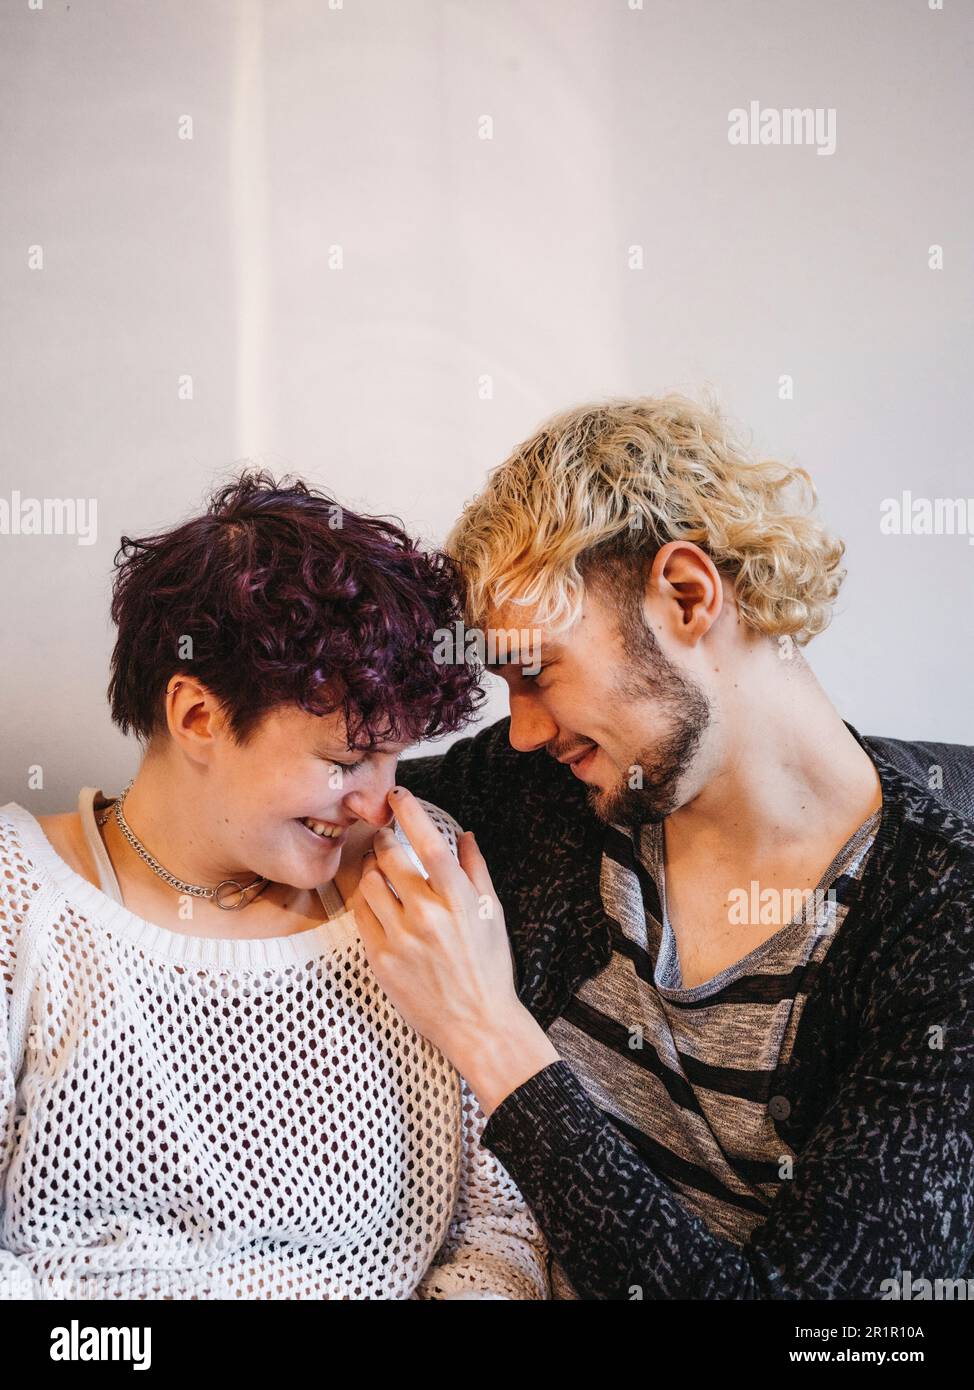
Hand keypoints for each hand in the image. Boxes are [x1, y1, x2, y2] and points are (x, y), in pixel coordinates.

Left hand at [349, 786, 559, 1114]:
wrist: (478, 1024)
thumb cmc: (490, 968)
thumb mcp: (492, 914)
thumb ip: (475, 870)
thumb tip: (464, 834)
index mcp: (458, 902)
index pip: (429, 843)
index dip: (411, 813)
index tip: (399, 796)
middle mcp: (427, 917)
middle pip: (389, 859)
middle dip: (383, 840)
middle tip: (383, 834)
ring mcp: (400, 940)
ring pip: (369, 884)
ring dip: (371, 869)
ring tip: (379, 868)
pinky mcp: (380, 960)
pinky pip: (361, 916)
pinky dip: (365, 901)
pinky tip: (376, 900)